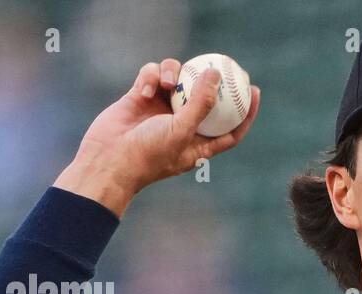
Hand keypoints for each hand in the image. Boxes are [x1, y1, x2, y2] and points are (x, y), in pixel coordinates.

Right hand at [53, 58, 260, 216]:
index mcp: (199, 143)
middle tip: (222, 64)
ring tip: (166, 81)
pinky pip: (150, 75)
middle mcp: (182, 125)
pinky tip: (143, 90)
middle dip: (212, 81)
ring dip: (172, 73)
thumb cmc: (149, 154)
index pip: (230, 128)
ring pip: (176, 79)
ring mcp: (160, 110)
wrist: (108, 160)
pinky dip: (148, 77)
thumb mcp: (181, 131)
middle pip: (204, 98)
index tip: (253, 92)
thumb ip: (201, 104)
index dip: (244, 112)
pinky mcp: (140, 98)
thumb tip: (215, 75)